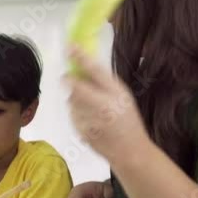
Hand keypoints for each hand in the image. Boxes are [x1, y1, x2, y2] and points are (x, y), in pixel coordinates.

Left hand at [63, 46, 149, 163]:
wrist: (129, 151)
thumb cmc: (128, 119)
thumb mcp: (123, 95)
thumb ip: (104, 81)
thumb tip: (82, 63)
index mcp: (117, 93)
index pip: (95, 71)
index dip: (81, 57)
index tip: (70, 47)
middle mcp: (104, 106)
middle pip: (76, 86)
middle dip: (69, 81)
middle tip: (68, 78)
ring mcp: (91, 120)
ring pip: (71, 101)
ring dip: (75, 99)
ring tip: (90, 107)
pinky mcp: (81, 131)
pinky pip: (72, 115)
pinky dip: (76, 114)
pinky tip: (90, 120)